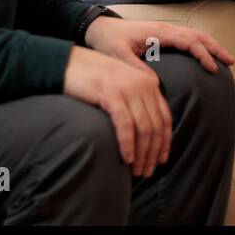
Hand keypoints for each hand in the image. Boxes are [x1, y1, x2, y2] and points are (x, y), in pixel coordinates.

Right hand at [62, 45, 171, 177]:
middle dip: (153, 153)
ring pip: (144, 127)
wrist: (69, 63)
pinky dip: (128, 144)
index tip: (160, 160)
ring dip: (142, 153)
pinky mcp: (112, 94)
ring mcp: (129, 88)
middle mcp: (144, 85)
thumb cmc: (94, 79)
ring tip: (136, 170)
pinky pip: (125, 124)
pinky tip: (126, 159)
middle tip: (146, 172)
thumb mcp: (122, 88)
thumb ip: (136, 102)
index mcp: (150, 83)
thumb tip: (146, 134)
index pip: (165, 117)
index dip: (164, 142)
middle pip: (156, 126)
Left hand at [85, 15, 234, 74]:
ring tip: (225, 58)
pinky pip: (188, 35)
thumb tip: (156, 84)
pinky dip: (201, 43)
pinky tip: (205, 52)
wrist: (98, 27)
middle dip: (216, 48)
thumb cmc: (107, 41)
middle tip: (231, 61)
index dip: (203, 54)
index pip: (189, 42)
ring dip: (211, 44)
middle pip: (198, 35)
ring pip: (195, 34)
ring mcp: (165, 29)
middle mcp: (166, 28)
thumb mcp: (119, 57)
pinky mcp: (162, 32)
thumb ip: (137, 68)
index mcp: (158, 33)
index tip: (213, 68)